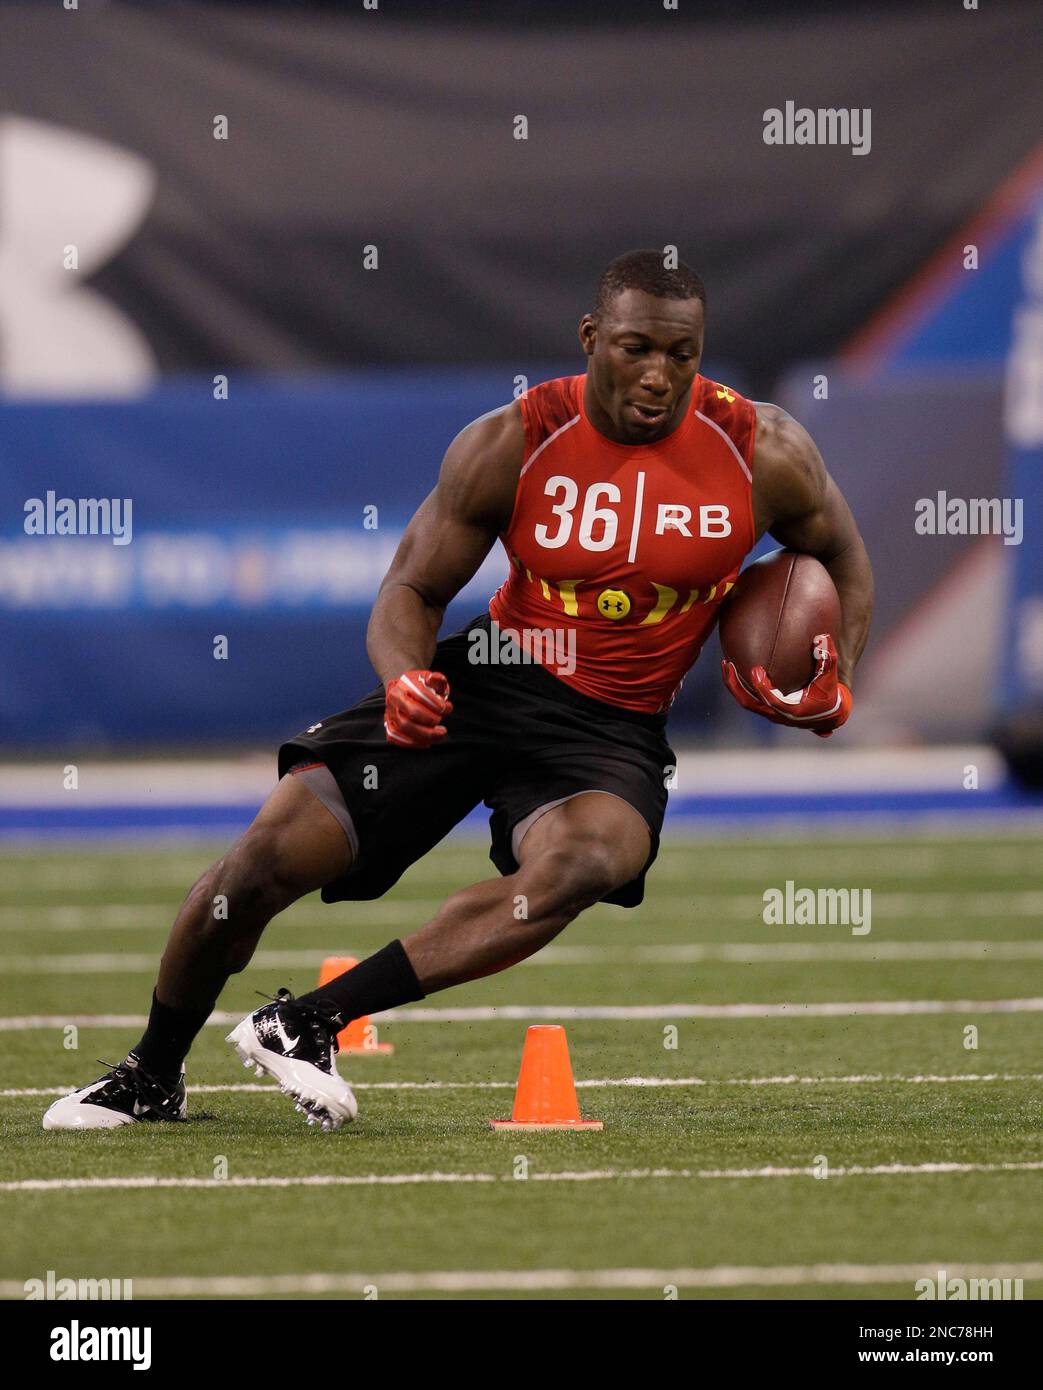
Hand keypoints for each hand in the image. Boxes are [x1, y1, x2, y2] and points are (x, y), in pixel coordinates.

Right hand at [384, 669, 452, 747]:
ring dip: (424, 734)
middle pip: (411, 713)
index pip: (419, 694)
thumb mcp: (430, 678)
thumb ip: (437, 678)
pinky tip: (427, 742)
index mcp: (404, 683)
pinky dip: (412, 743)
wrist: (404, 689)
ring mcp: (390, 712)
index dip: (435, 703)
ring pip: (404, 727)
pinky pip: (395, 737)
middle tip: (442, 722)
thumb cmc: (421, 685)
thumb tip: (437, 678)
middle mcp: (393, 697)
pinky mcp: (389, 725)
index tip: (447, 707)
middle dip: (430, 720)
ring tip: (439, 735)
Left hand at [721, 634, 851, 737]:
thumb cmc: (829, 694)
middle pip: (748, 703)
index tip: (755, 670)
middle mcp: (777, 715)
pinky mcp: (767, 709)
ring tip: (726, 664)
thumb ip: (828, 658)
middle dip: (735, 685)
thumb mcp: (830, 677)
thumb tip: (822, 637)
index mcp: (792, 710)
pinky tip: (734, 668)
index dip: (762, 687)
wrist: (828, 715)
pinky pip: (749, 699)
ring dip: (734, 684)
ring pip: (746, 702)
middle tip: (727, 664)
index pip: (772, 700)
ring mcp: (770, 714)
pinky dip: (740, 686)